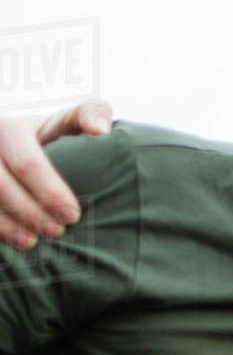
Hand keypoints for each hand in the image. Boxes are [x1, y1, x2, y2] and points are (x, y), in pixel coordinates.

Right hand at [0, 100, 111, 249]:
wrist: (11, 145)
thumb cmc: (47, 137)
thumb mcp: (65, 121)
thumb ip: (89, 113)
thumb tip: (101, 130)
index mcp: (10, 130)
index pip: (27, 163)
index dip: (50, 191)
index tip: (73, 214)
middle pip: (1, 184)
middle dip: (30, 211)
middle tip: (58, 231)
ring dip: (8, 224)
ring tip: (34, 241)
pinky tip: (15, 241)